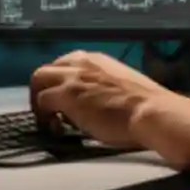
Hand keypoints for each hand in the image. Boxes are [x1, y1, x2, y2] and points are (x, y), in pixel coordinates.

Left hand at [30, 50, 169, 148]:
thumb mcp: (121, 86)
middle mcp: (81, 62)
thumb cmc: (145, 106)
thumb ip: (102, 88)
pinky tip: (55, 129)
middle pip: (47, 70)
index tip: (64, 100)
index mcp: (96, 60)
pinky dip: (44, 116)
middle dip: (43, 89)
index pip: (66, 64)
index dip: (60, 83)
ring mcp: (72, 77)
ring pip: (38, 79)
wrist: (151, 112)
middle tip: (49, 110)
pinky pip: (42, 102)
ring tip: (48, 120)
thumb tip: (93, 103)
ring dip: (39, 100)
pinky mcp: (66, 94)